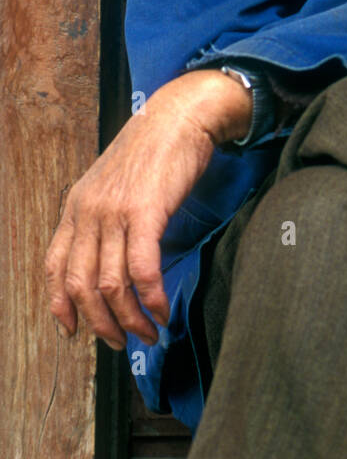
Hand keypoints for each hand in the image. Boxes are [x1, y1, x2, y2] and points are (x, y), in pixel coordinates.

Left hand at [45, 69, 251, 350]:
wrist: (178, 115)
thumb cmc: (153, 149)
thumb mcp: (113, 182)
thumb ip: (105, 218)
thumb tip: (112, 258)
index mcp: (77, 206)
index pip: (55, 266)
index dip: (61, 305)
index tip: (74, 331)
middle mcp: (89, 211)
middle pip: (81, 285)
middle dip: (100, 324)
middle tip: (120, 342)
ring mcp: (115, 212)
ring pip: (111, 284)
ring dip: (130, 319)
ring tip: (149, 333)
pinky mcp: (146, 211)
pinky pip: (142, 269)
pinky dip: (151, 298)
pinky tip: (162, 310)